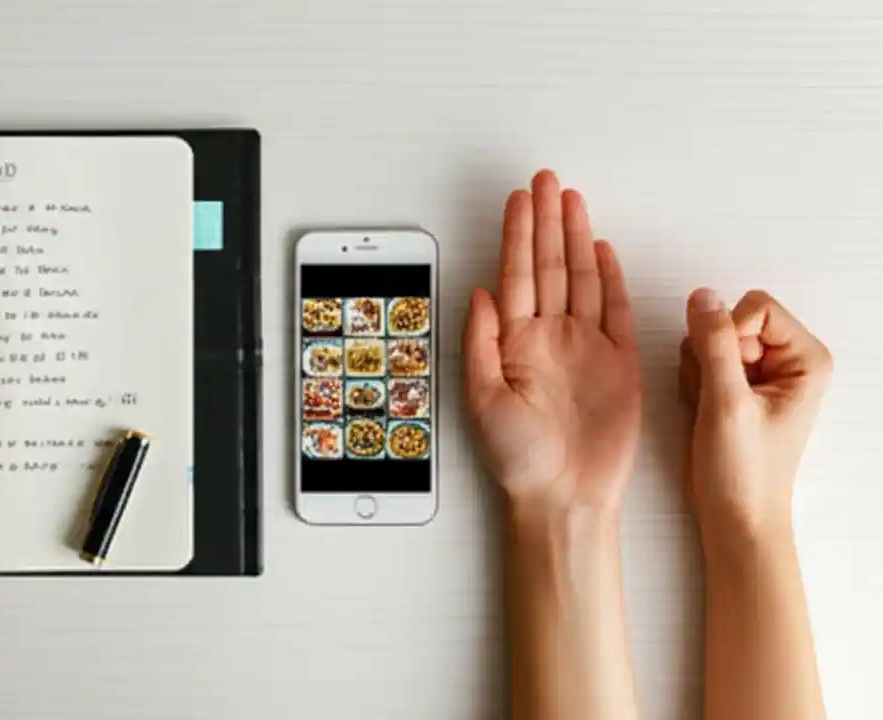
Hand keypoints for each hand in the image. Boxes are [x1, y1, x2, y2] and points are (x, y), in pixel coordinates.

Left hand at [463, 170, 642, 513]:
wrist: (564, 496)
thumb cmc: (518, 459)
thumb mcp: (481, 397)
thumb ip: (480, 341)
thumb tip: (480, 291)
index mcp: (514, 344)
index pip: (516, 275)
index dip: (517, 235)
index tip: (519, 198)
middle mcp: (549, 338)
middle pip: (549, 265)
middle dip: (547, 221)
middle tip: (546, 180)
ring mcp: (585, 348)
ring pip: (582, 279)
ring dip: (576, 238)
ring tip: (571, 200)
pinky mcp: (619, 364)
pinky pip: (617, 312)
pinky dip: (612, 279)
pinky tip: (603, 250)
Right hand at [679, 288, 831, 541]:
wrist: (734, 514)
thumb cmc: (744, 470)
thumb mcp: (727, 403)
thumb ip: (714, 345)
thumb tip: (702, 296)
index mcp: (805, 359)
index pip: (757, 306)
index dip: (730, 332)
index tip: (727, 374)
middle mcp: (786, 360)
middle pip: (730, 320)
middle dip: (711, 356)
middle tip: (717, 397)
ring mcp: (758, 372)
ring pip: (709, 339)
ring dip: (698, 372)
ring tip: (710, 409)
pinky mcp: (734, 385)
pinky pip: (700, 360)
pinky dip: (693, 384)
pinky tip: (702, 412)